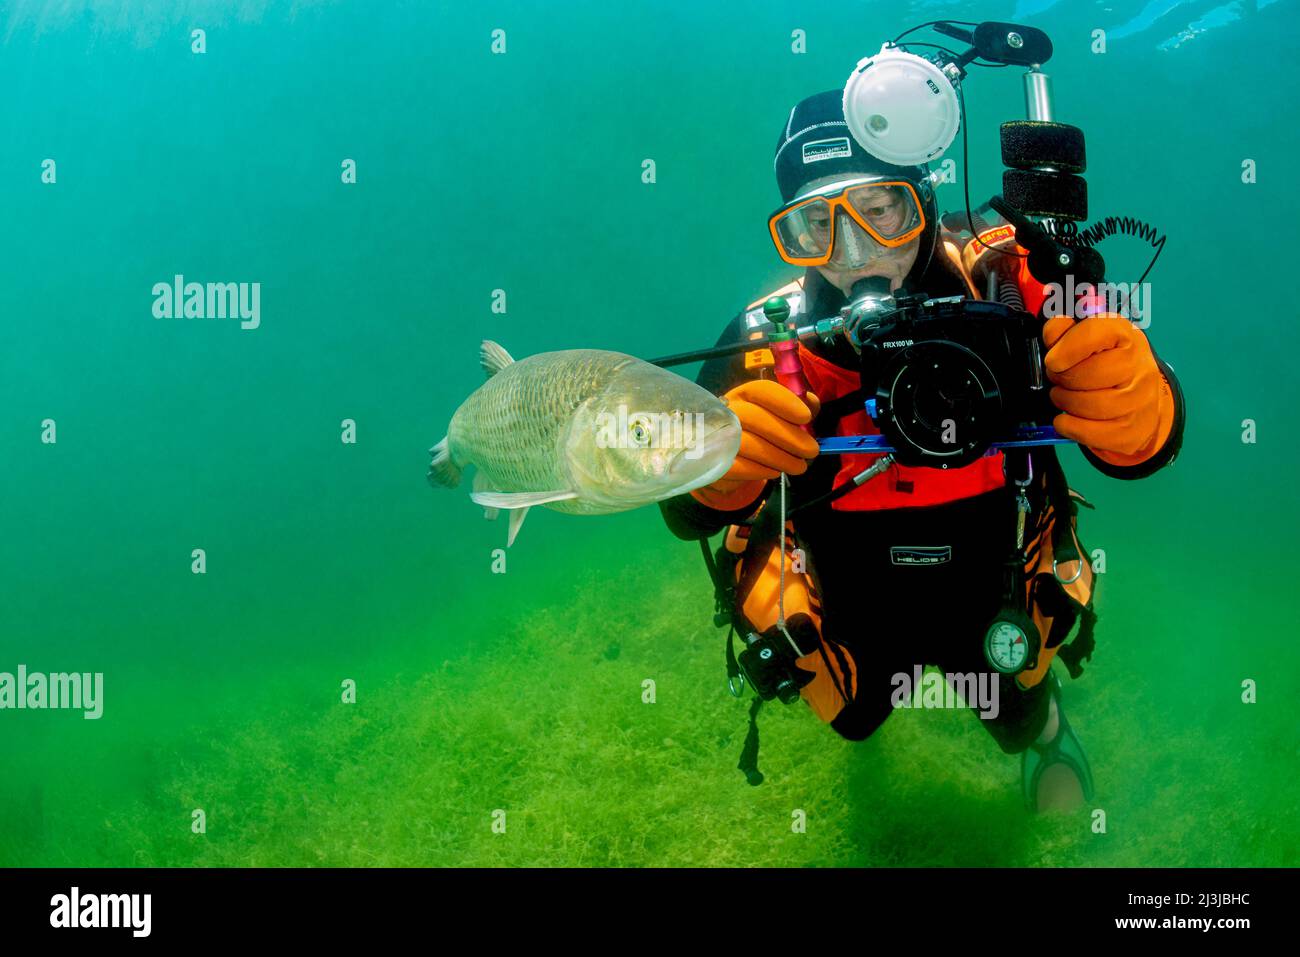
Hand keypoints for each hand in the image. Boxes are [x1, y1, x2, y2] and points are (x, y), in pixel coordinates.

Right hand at [691, 379, 819, 510]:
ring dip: (779, 458)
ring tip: (799, 467)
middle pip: (755, 418)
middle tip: (811, 451)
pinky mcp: (713, 460)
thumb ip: (800, 406)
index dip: (784, 401)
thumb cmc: (760, 432)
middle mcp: (728, 411)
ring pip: (747, 444)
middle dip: (788, 436)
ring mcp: (717, 435)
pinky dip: (760, 471)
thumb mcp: (780, 415)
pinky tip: (775, 472)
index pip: (761, 390)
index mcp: (745, 395)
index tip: (806, 417)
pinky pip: (736, 466)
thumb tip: (811, 403)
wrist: (728, 458)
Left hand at [1043, 313, 1171, 462]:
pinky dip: (1070, 427)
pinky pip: (1092, 433)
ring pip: (1090, 405)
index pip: (1096, 333)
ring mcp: (1140, 400)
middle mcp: (1139, 366)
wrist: (1141, 400)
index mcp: (1126, 335)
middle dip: (1062, 377)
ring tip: (1062, 396)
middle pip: (1089, 373)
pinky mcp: (1132, 430)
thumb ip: (1064, 330)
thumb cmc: (1107, 363)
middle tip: (1057, 378)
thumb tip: (1051, 333)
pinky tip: (1065, 420)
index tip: (1053, 359)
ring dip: (1065, 402)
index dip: (1066, 347)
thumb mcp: (1089, 339)